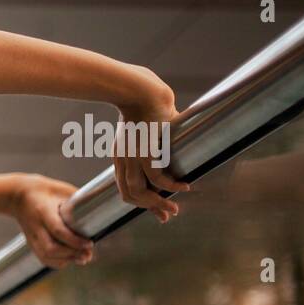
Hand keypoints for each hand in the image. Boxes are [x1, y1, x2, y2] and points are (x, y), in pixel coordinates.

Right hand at [9, 174, 93, 268]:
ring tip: (82, 258)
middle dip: (72, 254)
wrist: (17, 195)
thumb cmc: (44, 190)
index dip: (75, 240)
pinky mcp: (30, 242)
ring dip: (66, 260)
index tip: (90, 243)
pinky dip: (57, 262)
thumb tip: (100, 210)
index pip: (58, 230)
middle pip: (51, 248)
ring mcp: (31, 236)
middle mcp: (36, 227)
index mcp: (43, 211)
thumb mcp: (62, 191)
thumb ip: (78, 202)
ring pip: (46, 256)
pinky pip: (43, 258)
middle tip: (88, 254)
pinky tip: (70, 259)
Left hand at [113, 67, 188, 222]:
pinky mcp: (144, 149)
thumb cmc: (142, 103)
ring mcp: (132, 156)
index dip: (140, 203)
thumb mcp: (142, 127)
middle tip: (168, 215)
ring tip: (174, 207)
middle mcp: (123, 160)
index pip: (126, 188)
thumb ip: (151, 137)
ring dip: (158, 203)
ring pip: (140, 191)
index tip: (157, 209)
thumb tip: (168, 133)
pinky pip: (155, 176)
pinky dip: (168, 186)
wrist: (139, 89)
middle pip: (131, 195)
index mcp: (121, 157)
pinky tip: (182, 187)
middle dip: (149, 209)